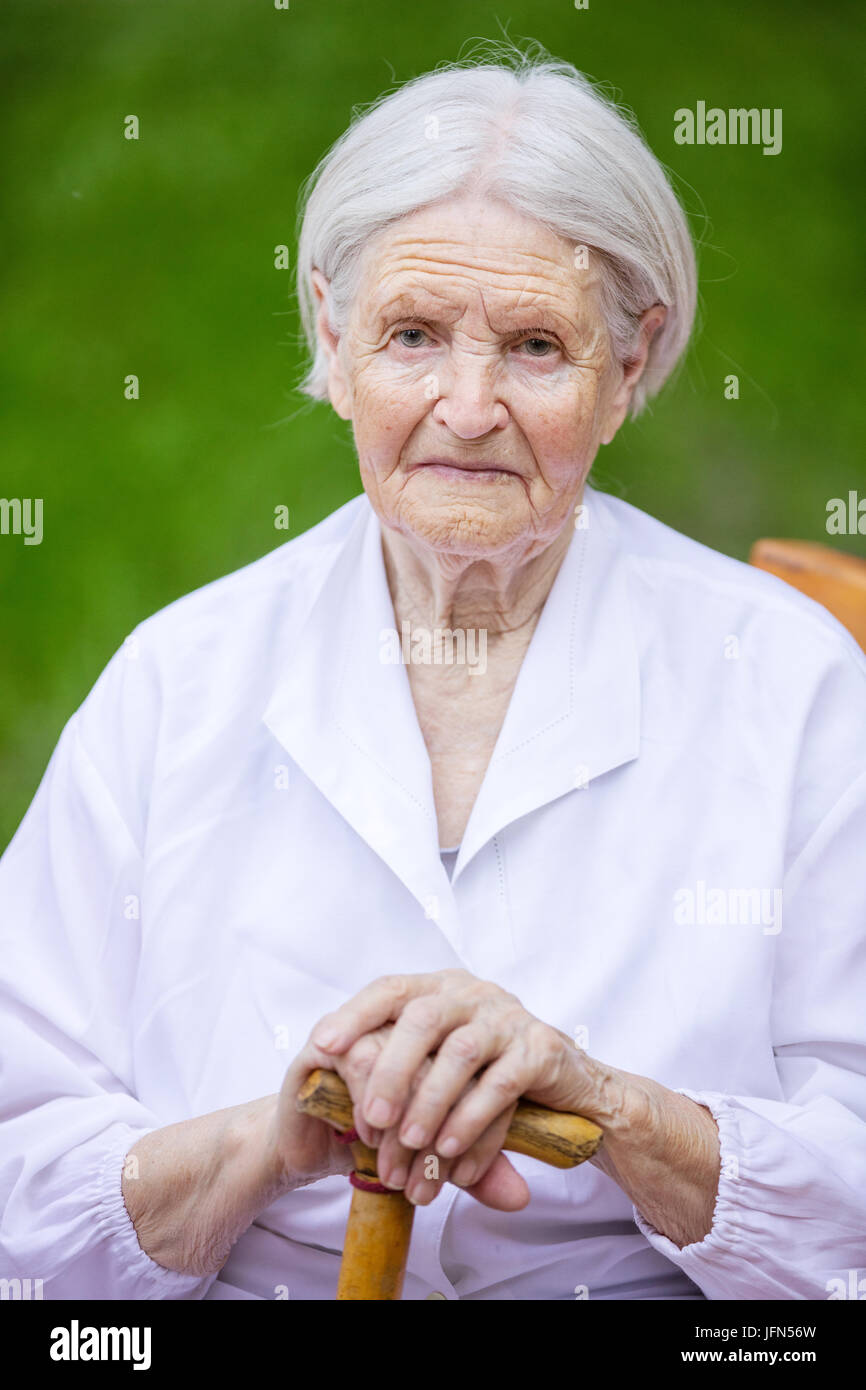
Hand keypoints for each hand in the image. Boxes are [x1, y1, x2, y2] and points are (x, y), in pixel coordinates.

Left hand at [308, 969, 601, 1209]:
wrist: (571, 1086)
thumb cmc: (488, 1074)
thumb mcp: (439, 1060)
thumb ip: (396, 1064)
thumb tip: (321, 1077)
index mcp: (441, 989)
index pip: (390, 988)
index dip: (354, 1014)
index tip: (322, 1045)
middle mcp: (473, 993)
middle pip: (424, 1019)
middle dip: (392, 1070)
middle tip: (373, 1120)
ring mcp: (509, 1017)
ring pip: (461, 1053)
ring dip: (430, 1102)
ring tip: (409, 1143)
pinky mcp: (541, 1048)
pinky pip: (500, 1084)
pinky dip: (471, 1120)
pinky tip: (451, 1151)